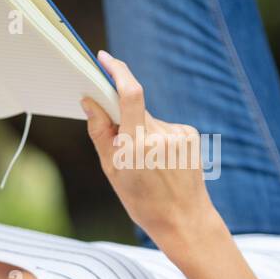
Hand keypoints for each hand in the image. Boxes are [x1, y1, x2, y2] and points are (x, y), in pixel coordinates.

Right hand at [82, 51, 222, 248]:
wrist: (184, 220)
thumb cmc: (143, 201)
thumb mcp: (112, 170)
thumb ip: (100, 132)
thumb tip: (89, 100)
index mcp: (138, 145)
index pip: (129, 94)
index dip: (116, 71)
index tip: (103, 58)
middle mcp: (161, 135)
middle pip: (134, 109)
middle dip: (121, 119)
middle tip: (120, 146)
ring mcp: (179, 133)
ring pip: (148, 119)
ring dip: (140, 132)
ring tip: (147, 165)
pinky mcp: (190, 134)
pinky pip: (163, 127)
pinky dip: (156, 138)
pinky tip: (161, 163)